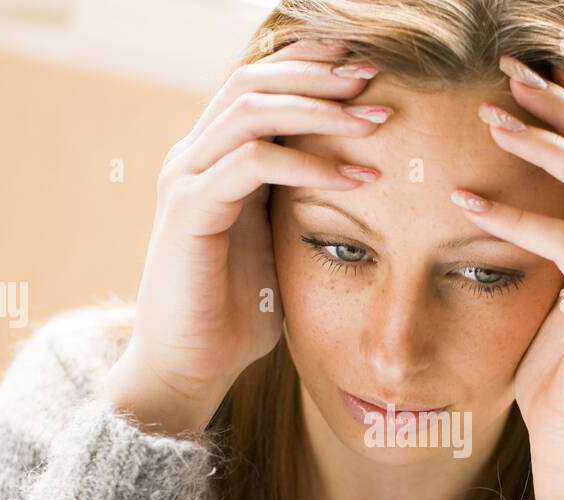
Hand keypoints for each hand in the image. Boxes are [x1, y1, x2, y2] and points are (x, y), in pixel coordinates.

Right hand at [104, 37, 390, 436]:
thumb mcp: (277, 248)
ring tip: (375, 119)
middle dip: (319, 74)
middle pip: (253, 81)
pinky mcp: (188, 211)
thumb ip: (298, 206)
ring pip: (251, 110)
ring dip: (319, 109)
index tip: (369, 69)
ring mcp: (185, 179)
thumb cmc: (234, 316)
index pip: (258, 85)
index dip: (309, 67)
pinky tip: (353, 177)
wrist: (187, 368)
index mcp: (213, 159)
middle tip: (377, 77)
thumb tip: (357, 179)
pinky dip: (307, 163)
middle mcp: (192, 158)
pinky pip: (253, 162)